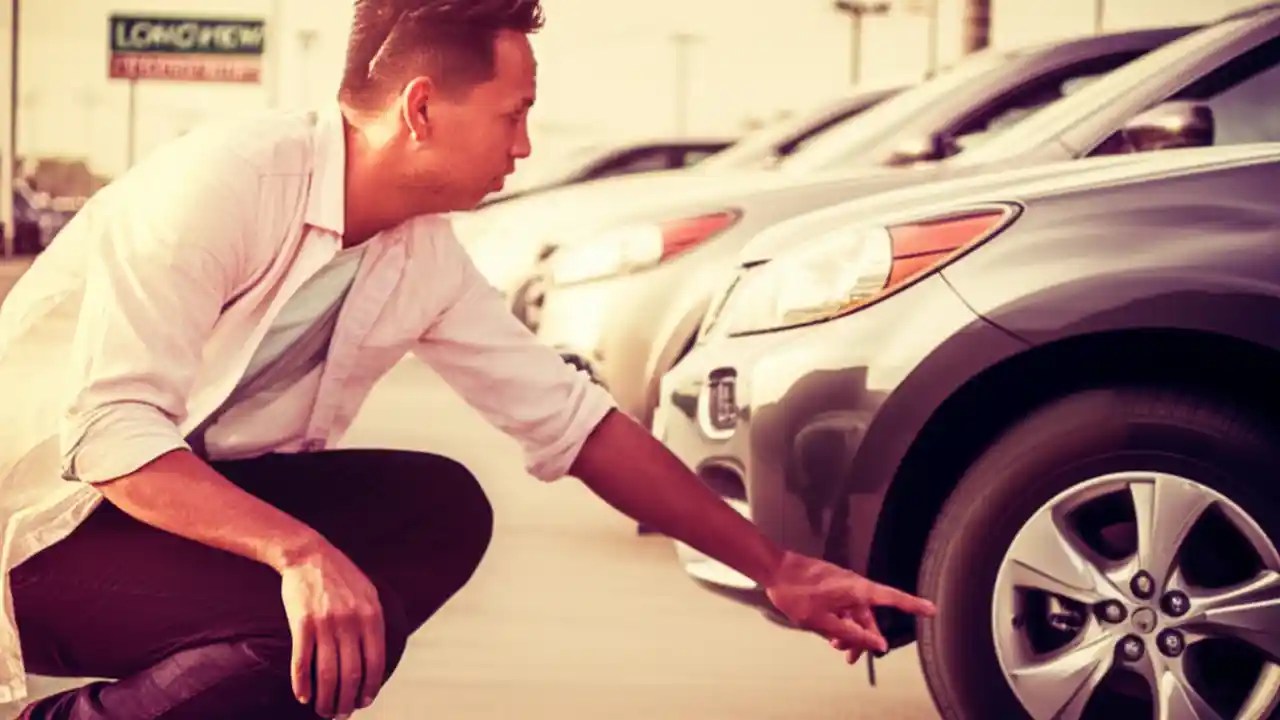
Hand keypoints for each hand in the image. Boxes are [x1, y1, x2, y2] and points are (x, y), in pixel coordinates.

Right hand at [279, 541, 385, 717]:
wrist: (308, 555)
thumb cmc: (341, 576)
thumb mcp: (369, 593)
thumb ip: (375, 622)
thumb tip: (377, 658)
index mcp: (371, 615)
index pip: (375, 662)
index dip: (370, 687)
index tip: (364, 702)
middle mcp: (351, 621)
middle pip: (351, 673)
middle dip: (347, 700)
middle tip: (342, 713)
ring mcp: (325, 623)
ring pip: (327, 673)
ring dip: (325, 698)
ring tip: (324, 711)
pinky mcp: (301, 623)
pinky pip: (301, 662)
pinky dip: (302, 684)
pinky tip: (303, 696)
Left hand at [763, 551, 935, 662]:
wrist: (775, 570)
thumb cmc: (798, 594)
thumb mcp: (823, 621)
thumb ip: (851, 633)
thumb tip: (878, 643)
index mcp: (857, 590)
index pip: (892, 598)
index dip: (913, 605)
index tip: (932, 609)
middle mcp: (855, 586)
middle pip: (869, 616)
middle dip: (864, 638)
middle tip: (849, 659)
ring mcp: (843, 586)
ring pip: (855, 614)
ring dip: (849, 632)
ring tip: (834, 647)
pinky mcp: (833, 587)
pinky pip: (845, 607)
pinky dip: (841, 621)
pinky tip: (829, 634)